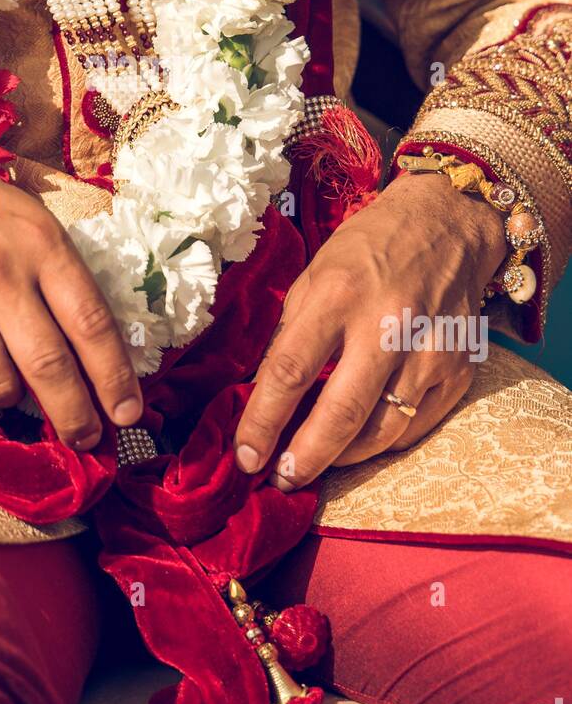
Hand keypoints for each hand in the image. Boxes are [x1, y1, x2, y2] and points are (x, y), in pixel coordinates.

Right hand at [0, 125, 141, 447]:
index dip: (114, 377)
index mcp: (40, 245)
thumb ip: (62, 282)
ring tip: (11, 374)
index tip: (129, 413)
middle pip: (49, 368)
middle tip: (86, 439)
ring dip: (15, 396)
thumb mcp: (31, 223)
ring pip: (0, 387)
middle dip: (75, 417)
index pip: (91, 324)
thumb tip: (95, 362)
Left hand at [234, 173, 507, 487]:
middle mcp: (387, 325)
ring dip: (342, 459)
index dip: (263, 420)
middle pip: (340, 413)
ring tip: (314, 466)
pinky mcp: (458, 369)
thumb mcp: (316, 272)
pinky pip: (415, 426)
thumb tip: (267, 393)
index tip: (245, 456)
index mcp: (338, 294)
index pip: (290, 370)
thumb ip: (293, 330)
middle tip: (282, 480)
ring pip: (381, 431)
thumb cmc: (369, 246)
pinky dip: (382, 443)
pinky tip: (359, 444)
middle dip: (305, 458)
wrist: (448, 223)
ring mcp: (429, 351)